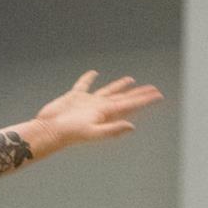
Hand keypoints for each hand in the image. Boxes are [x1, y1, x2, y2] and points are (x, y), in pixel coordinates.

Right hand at [35, 71, 162, 149]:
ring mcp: (88, 102)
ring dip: (120, 86)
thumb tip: (132, 126)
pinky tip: (94, 74)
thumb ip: (112, 129)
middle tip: (153, 89)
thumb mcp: (92, 132)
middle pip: (124, 98)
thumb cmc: (69, 134)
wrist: (49, 131)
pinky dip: (89, 79)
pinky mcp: (74, 97)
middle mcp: (100, 107)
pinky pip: (84, 85)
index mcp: (106, 113)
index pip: (130, 104)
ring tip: (131, 80)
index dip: (145, 99)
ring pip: (108, 90)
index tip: (158, 95)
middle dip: (139, 94)